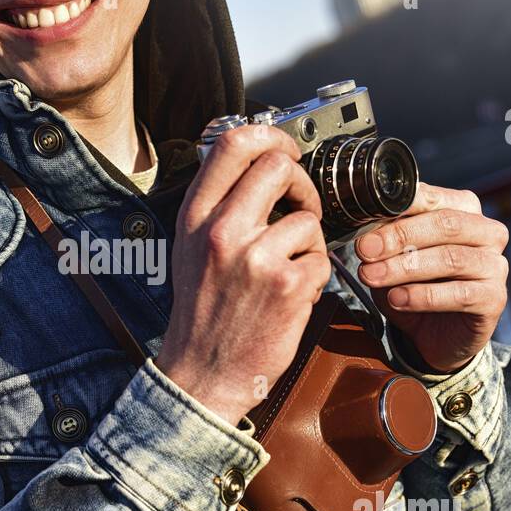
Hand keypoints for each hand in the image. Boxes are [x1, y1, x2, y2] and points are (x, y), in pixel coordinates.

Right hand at [154, 122, 332, 427]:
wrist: (202, 374)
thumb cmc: (202, 313)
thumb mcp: (189, 249)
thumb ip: (217, 206)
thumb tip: (256, 163)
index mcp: (195, 217)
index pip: (232, 144)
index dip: (270, 136)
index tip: (285, 150)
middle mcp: (221, 230)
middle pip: (278, 166)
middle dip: (300, 184)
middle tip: (300, 207)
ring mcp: (256, 257)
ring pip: (307, 218)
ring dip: (309, 242)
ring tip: (288, 269)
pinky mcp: (287, 285)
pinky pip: (321, 259)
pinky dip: (314, 277)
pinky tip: (292, 295)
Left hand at [353, 181, 509, 374]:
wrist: (436, 336)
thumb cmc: (415, 286)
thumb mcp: (393, 258)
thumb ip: (385, 239)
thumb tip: (365, 230)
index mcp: (464, 209)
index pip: (433, 197)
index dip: (396, 209)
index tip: (364, 226)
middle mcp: (487, 232)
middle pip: (446, 224)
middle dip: (400, 236)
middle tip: (365, 251)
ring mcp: (495, 265)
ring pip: (451, 258)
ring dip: (405, 267)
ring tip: (372, 276)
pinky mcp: (494, 298)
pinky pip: (460, 294)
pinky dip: (422, 296)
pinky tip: (397, 299)